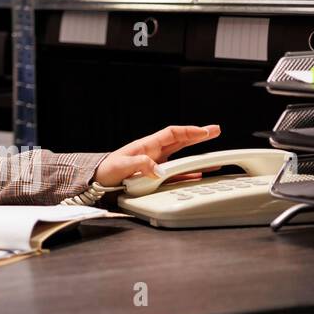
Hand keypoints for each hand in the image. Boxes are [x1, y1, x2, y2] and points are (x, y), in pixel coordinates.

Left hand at [94, 124, 221, 186]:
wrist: (97, 182)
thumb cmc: (106, 170)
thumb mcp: (122, 165)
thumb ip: (140, 164)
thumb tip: (159, 170)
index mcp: (146, 145)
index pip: (172, 134)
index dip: (188, 131)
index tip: (204, 131)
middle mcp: (153, 153)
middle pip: (180, 141)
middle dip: (198, 135)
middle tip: (215, 130)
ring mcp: (156, 164)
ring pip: (181, 157)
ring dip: (198, 156)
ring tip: (214, 156)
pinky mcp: (155, 177)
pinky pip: (177, 174)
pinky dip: (189, 174)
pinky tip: (199, 175)